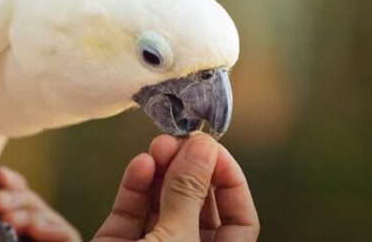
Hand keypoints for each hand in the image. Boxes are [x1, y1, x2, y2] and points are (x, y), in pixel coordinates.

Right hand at [93, 134, 258, 241]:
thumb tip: (203, 147)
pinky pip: (132, 212)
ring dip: (162, 171)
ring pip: (162, 205)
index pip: (239, 220)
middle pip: (197, 207)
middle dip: (190, 170)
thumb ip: (187, 193)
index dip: (230, 182)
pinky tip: (141, 164)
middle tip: (183, 139)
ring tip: (160, 145)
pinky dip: (136, 186)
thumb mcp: (176, 239)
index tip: (212, 148)